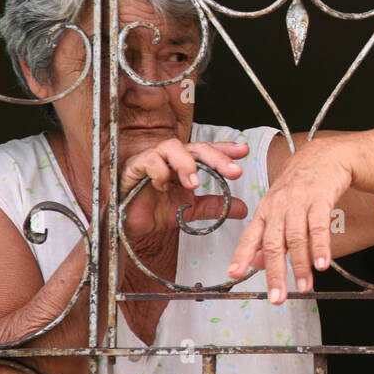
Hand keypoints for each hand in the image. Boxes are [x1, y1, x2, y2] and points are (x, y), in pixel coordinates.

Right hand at [118, 139, 249, 248]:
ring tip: (194, 183)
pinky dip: (160, 172)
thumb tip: (243, 208)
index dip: (225, 149)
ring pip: (172, 146)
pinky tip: (163, 186)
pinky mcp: (134, 167)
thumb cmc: (155, 211)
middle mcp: (171, 158)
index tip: (244, 151)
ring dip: (186, 164)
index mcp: (185, 165)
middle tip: (233, 171)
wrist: (129, 226)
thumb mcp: (190, 210)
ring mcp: (152, 160)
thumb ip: (214, 206)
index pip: (207, 152)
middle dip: (217, 157)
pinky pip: (149, 160)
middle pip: (196, 147)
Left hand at [227, 137, 352, 303]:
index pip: (251, 235)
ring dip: (300, 265)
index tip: (234, 274)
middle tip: (277, 297)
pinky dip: (321, 247)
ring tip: (304, 287)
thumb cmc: (301, 185)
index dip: (242, 255)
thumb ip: (269, 237)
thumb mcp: (280, 207)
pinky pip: (319, 226)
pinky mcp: (321, 198)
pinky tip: (322, 264)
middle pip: (274, 242)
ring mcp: (300, 201)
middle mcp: (279, 206)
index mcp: (266, 209)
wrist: (325, 156)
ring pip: (296, 237)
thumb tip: (257, 265)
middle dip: (274, 273)